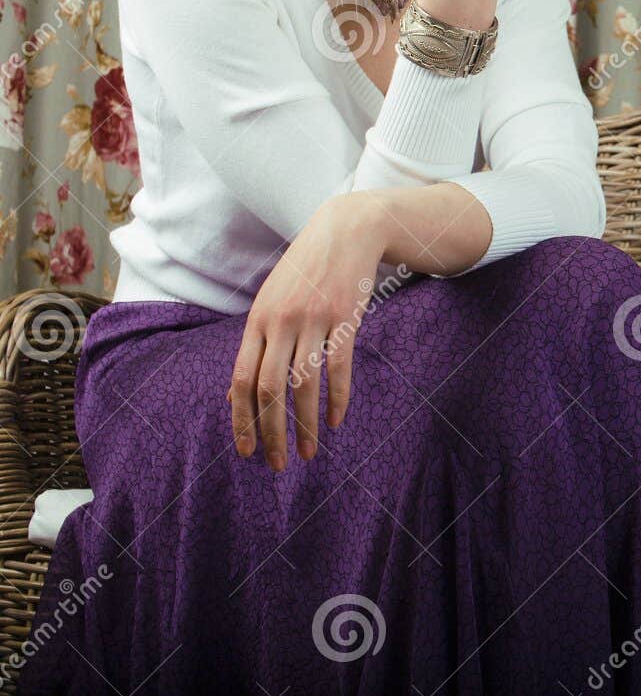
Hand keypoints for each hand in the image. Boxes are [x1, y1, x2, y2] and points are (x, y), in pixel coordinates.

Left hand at [229, 195, 390, 470]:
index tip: (246, 452)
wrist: (346, 231)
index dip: (241, 420)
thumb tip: (239, 396)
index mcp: (257, 321)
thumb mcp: (272, 302)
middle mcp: (280, 322)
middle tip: (276, 464)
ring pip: (303, 383)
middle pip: (268, 389)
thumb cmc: (306, 271)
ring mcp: (313, 320)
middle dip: (270, 432)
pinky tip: (335, 420)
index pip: (240, 380)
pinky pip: (338, 367)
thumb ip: (257, 344)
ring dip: (303, 424)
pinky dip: (336, 398)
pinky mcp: (344, 318)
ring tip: (307, 453)